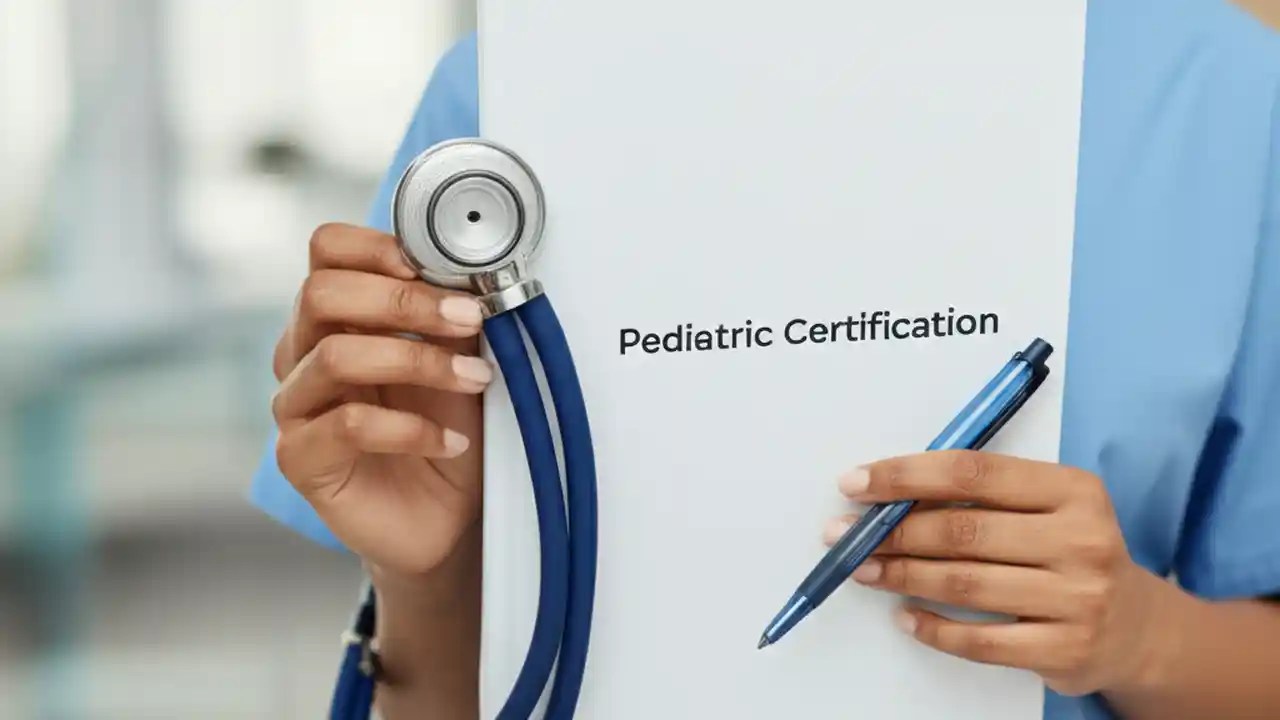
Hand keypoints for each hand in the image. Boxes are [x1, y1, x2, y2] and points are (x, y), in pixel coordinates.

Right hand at [272, 223, 489, 577]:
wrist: (447, 517)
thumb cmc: (447, 428)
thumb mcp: (460, 359)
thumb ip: (453, 315)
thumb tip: (469, 270)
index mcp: (337, 315)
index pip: (327, 251)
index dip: (376, 247)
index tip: (435, 266)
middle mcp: (303, 352)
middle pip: (320, 293)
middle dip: (403, 300)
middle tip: (470, 318)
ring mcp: (295, 405)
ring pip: (335, 356)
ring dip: (418, 360)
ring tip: (475, 379)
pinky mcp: (299, 459)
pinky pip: (347, 425)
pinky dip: (409, 428)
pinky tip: (451, 442)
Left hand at [825, 450, 1166, 695]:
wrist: (1138, 629)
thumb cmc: (1071, 552)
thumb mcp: (1047, 507)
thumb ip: (982, 495)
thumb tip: (888, 494)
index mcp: (1073, 490)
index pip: (972, 471)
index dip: (905, 475)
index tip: (855, 483)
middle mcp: (1081, 541)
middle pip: (962, 531)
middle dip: (892, 531)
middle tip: (844, 534)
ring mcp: (1078, 599)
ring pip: (964, 584)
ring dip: (901, 575)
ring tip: (863, 569)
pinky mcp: (1066, 650)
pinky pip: (980, 641)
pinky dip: (933, 628)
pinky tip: (904, 615)